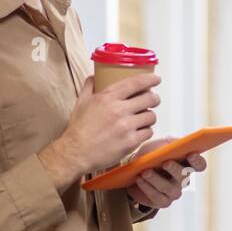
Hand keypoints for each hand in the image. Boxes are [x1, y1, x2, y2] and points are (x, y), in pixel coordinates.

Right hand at [40, 75, 159, 186]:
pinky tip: (139, 132)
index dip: (150, 79)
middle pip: (150, 99)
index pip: (135, 83)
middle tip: (152, 101)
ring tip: (143, 119)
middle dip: (154, 99)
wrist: (75, 153)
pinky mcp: (131, 142)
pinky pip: (148, 132)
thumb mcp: (81, 103)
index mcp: (108, 98)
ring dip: (149, 117)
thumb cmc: (78, 129)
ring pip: (151, 116)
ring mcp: (126, 126)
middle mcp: (119, 110)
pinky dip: (145, 131)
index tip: (156, 79)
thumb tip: (94, 77)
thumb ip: (89, 87)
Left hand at [126, 138, 207, 210]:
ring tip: (145, 171)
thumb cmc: (151, 155)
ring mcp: (174, 192)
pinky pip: (157, 197)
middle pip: (184, 177)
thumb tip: (178, 143)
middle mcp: (183, 180)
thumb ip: (170, 142)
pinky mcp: (163, 202)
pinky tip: (139, 179)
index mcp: (187, 164)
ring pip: (168, 188)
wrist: (134, 169)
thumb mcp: (160, 144)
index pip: (200, 165)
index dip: (197, 161)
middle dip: (175, 169)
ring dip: (156, 179)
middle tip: (165, 162)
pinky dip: (147, 187)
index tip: (190, 154)